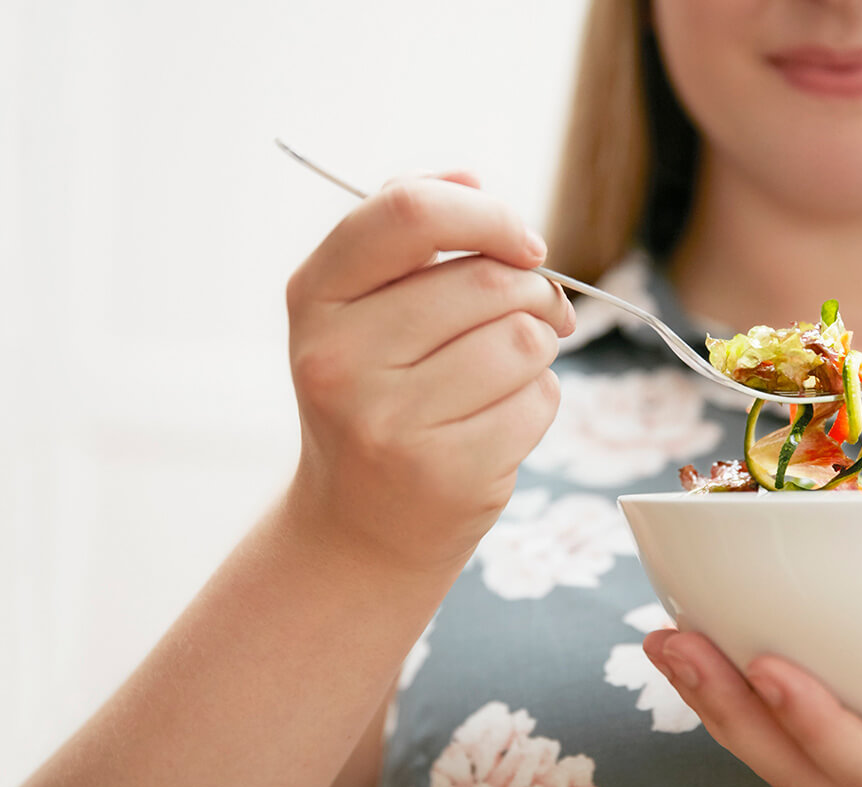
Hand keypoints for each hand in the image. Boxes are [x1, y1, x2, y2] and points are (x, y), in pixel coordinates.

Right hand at [284, 173, 574, 572]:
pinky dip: (538, 401)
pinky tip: (499, 419)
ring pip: (523, 339)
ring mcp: (389, 421)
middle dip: (532, 291)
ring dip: (539, 347)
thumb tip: (474, 178)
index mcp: (316, 296)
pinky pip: (538, 400)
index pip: (410, 212)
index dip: (488, 215)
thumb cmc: (376, 398)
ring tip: (507, 369)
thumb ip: (412, 233)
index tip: (524, 243)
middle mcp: (339, 358)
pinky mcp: (446, 472)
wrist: (359, 526)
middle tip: (531, 313)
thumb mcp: (361, 311)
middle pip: (489, 281)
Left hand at [644, 630, 861, 786]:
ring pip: (787, 767)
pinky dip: (748, 708)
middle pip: (804, 777)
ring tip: (666, 641)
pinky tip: (712, 658)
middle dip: (731, 713)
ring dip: (721, 707)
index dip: (820, 729)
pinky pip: (799, 753)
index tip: (768, 664)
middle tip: (669, 641)